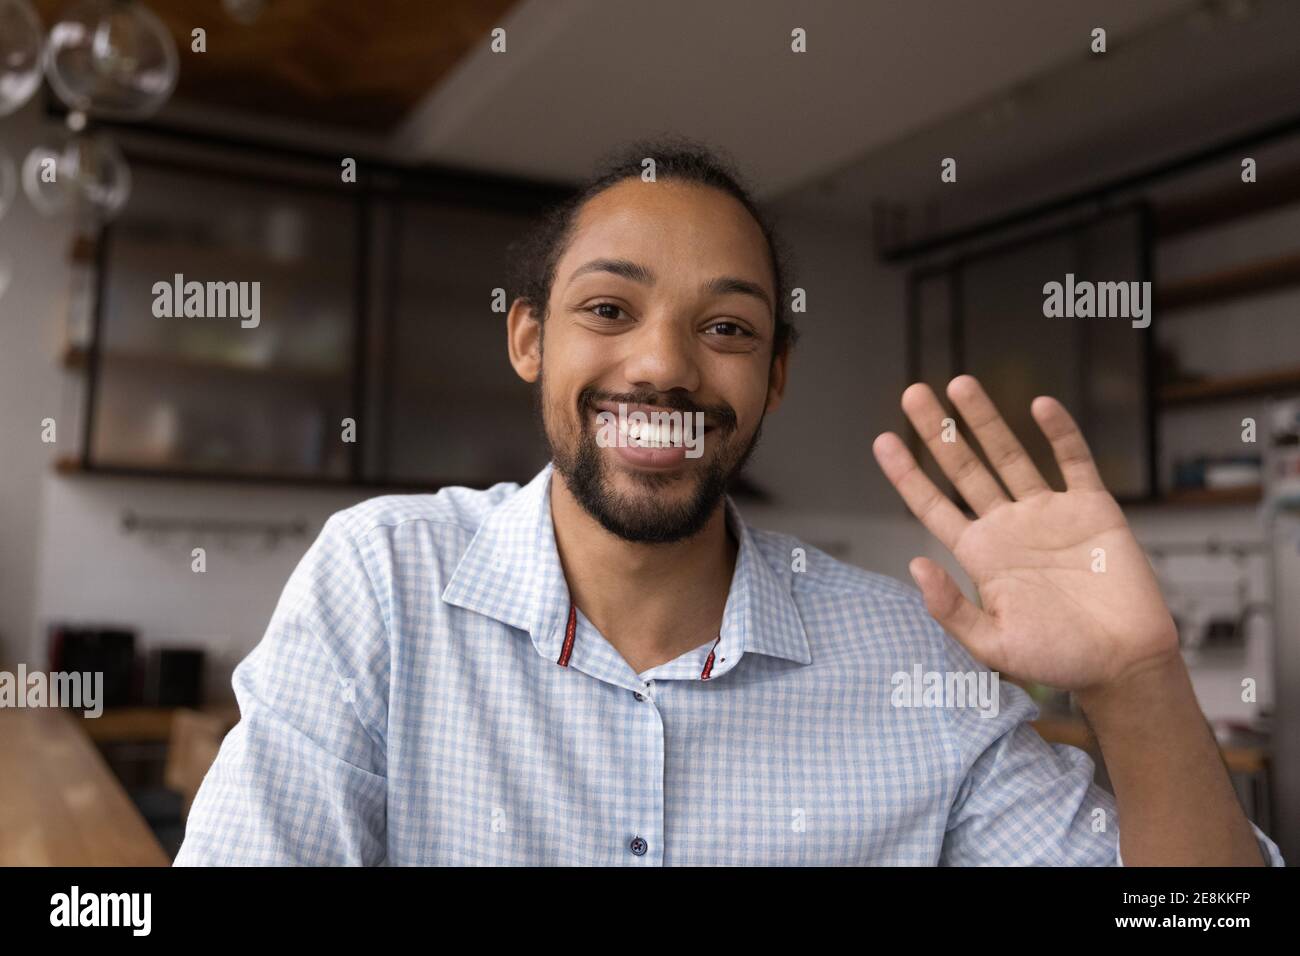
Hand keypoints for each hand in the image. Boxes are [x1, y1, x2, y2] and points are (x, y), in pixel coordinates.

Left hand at [872, 375, 1177, 693]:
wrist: (1124, 662)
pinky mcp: (1093, 509)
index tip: (883, 440)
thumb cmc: (1058, 659)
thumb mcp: (993, 643)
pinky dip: (1059, 433)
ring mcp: (1049, 514)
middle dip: (940, 431)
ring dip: (986, 421)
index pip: (933, 506)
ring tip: (960, 384)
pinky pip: (1073, 462)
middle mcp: (1009, 527)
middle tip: (912, 393)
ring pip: (1011, 456)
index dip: (908, 475)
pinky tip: (1039, 406)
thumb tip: (914, 564)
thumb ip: (951, 608)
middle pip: (965, 468)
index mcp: (981, 555)